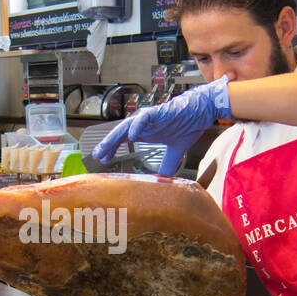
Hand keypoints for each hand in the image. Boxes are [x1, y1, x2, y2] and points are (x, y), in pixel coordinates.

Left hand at [93, 77, 231, 175]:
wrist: (200, 112)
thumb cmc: (186, 126)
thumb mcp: (175, 152)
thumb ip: (167, 165)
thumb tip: (164, 183)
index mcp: (143, 132)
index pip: (121, 140)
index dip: (112, 149)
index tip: (103, 160)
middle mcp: (142, 125)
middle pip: (119, 134)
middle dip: (107, 145)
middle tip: (96, 155)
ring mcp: (149, 118)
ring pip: (126, 126)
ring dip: (114, 137)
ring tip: (104, 147)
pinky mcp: (158, 113)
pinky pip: (144, 118)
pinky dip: (136, 126)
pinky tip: (130, 136)